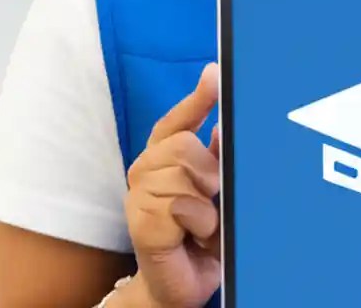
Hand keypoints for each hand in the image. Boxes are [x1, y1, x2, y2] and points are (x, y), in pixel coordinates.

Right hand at [122, 63, 221, 307]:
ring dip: (206, 204)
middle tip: (212, 198)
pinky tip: (193, 237)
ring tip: (203, 224)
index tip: (215, 75)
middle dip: (208, 171)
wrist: (180, 285)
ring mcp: (138, 196)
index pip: (174, 122)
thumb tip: (222, 124)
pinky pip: (180, 206)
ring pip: (181, 175)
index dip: (196, 98)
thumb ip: (217, 159)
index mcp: (162, 159)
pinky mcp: (140, 222)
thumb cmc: (200, 238)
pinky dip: (199, 224)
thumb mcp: (217, 194)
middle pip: (182, 146)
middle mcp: (145, 171)